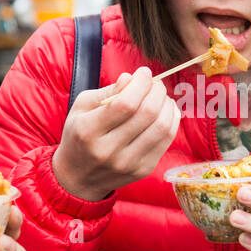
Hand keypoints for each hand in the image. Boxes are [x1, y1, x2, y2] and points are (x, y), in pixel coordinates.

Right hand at [52, 65, 180, 200]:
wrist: (78, 177)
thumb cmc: (79, 135)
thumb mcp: (82, 108)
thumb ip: (107, 91)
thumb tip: (131, 78)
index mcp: (88, 131)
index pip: (125, 104)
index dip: (141, 84)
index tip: (144, 73)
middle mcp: (108, 150)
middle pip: (147, 114)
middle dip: (157, 91)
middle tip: (155, 83)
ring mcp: (128, 163)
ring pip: (161, 127)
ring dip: (167, 105)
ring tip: (161, 96)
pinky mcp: (143, 170)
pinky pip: (166, 140)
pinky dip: (172, 120)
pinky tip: (166, 111)